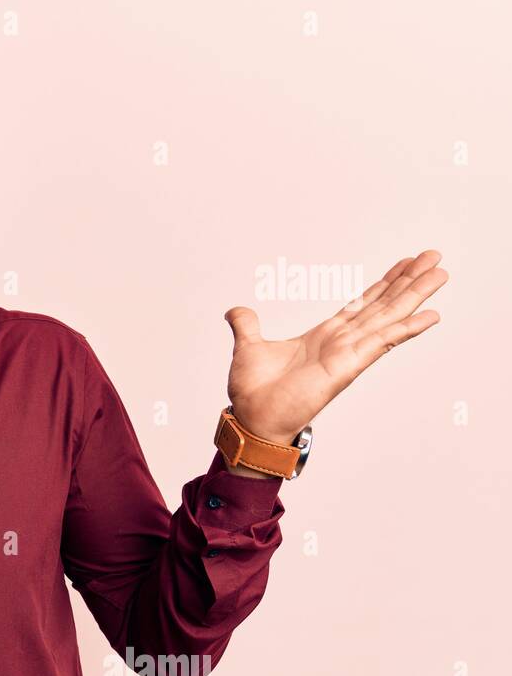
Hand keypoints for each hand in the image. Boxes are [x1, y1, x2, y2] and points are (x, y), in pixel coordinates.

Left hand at [222, 250, 446, 443]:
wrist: (252, 418)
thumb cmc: (253, 393)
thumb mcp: (248, 347)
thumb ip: (246, 326)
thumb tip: (235, 312)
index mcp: (324, 337)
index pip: (361, 304)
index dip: (383, 284)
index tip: (405, 264)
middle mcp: (342, 343)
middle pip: (383, 305)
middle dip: (409, 281)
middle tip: (434, 257)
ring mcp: (348, 354)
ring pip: (389, 317)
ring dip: (415, 295)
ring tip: (440, 273)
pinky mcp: (348, 366)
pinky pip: (382, 342)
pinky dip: (406, 328)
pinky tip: (430, 314)